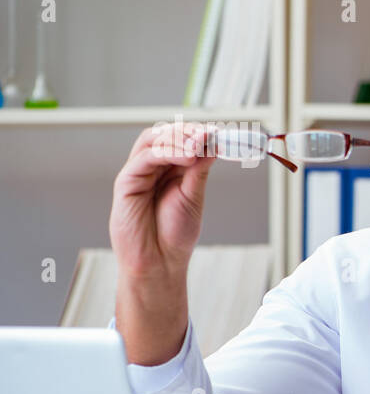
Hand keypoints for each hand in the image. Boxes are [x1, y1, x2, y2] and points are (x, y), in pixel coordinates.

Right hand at [109, 120, 218, 282]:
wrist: (160, 262)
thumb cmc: (174, 234)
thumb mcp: (193, 196)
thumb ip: (199, 171)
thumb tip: (212, 144)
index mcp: (171, 169)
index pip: (180, 140)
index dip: (198, 133)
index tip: (220, 132)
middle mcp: (153, 167)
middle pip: (164, 134)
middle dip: (188, 131)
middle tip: (209, 133)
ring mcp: (138, 173)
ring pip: (152, 141)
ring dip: (177, 137)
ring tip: (200, 143)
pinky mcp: (126, 182)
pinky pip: (144, 159)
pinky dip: (167, 153)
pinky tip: (188, 156)